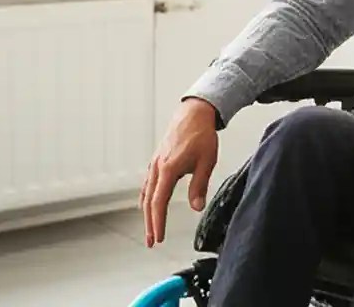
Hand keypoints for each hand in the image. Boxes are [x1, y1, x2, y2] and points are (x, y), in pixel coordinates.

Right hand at [140, 97, 218, 247]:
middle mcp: (157, 167)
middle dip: (149, 223)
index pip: (159, 202)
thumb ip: (200, 185)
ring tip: (150, 229)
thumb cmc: (201, 135)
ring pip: (147, 193)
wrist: (194, 113)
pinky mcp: (157, 160)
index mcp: (168, 168)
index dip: (158, 222)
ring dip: (147, 213)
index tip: (158, 237)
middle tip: (151, 242)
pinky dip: (147, 198)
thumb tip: (197, 207)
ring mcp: (155, 163)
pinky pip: (148, 184)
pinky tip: (149, 205)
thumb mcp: (206, 161)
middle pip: (149, 201)